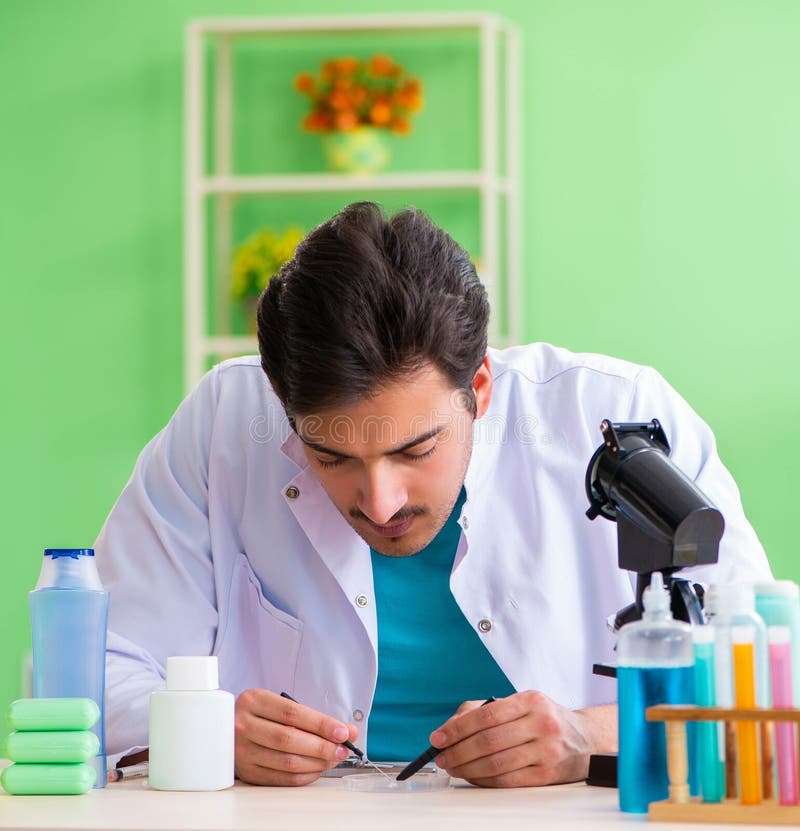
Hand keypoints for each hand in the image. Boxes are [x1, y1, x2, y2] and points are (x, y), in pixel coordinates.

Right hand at [234, 689, 358, 785]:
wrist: (226, 728)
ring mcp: (242, 751)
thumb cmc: (261, 715)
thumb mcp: (279, 704)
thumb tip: (347, 731)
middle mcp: (243, 725)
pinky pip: (281, 778)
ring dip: (316, 762)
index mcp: (253, 701)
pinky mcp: (246, 772)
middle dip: (322, 746)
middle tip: (342, 748)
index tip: (342, 731)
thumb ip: (311, 716)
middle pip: (289, 739)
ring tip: (333, 758)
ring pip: (286, 761)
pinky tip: (317, 769)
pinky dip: (304, 776)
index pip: (292, 713)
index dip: (321, 724)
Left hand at [430, 692, 616, 787]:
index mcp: (530, 700)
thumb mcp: (519, 704)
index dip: (457, 728)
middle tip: (442, 757)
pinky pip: (508, 780)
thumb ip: (483, 710)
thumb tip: (449, 728)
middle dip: (458, 751)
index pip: (485, 716)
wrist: (585, 740)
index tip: (438, 737)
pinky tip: (473, 777)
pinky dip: (485, 780)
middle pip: (488, 741)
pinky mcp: (548, 775)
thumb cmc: (544, 719)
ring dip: (467, 768)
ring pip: (496, 763)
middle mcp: (541, 723)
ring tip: (453, 767)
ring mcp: (547, 750)